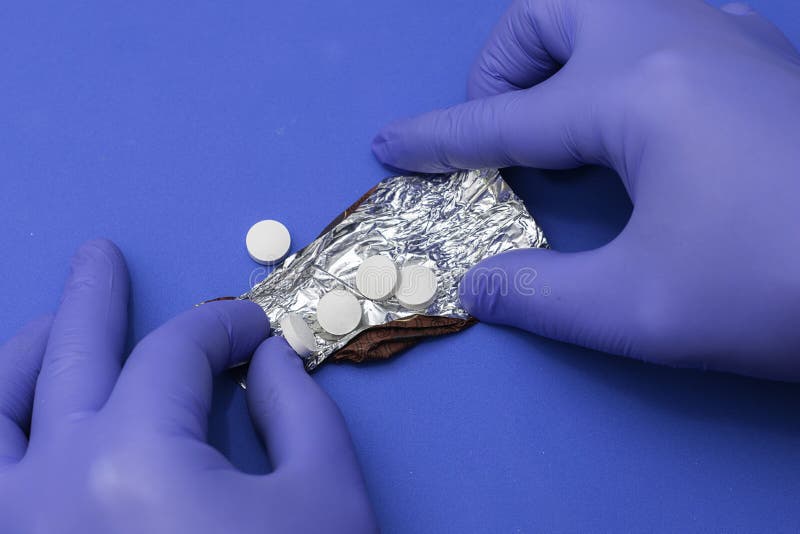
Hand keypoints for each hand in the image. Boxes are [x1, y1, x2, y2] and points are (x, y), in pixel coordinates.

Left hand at [0, 240, 376, 533]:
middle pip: (71, 355)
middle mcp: (49, 486)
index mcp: (136, 461)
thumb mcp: (325, 497)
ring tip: (48, 325)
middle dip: (96, 296)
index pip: (176, 353)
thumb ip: (298, 407)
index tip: (251, 329)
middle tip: (101, 255)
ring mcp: (13, 530)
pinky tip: (13, 422)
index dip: (222, 326)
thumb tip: (265, 358)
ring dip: (20, 357)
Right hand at [372, 0, 799, 380]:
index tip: (389, 145)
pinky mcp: (760, 57)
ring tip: (559, 128)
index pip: (506, 121)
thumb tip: (476, 287)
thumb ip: (540, 296)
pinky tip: (631, 125)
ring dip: (560, 54)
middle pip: (555, 5)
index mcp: (640, 91)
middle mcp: (678, 38)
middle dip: (504, 64)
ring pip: (612, 2)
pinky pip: (658, 25)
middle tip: (505, 134)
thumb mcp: (642, 310)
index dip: (437, 141)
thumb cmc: (780, 288)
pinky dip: (614, 61)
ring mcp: (728, 38)